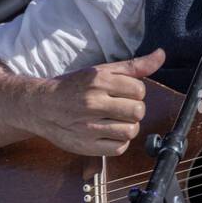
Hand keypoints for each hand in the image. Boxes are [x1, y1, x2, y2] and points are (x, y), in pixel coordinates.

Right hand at [30, 48, 166, 156]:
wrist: (40, 106)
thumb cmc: (73, 87)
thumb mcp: (100, 71)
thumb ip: (133, 66)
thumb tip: (161, 55)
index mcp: (99, 80)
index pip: (139, 89)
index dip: (135, 93)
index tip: (122, 94)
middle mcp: (93, 102)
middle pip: (138, 111)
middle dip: (133, 110)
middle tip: (120, 108)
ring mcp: (89, 126)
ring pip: (131, 131)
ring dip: (127, 127)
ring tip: (114, 121)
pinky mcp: (87, 145)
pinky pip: (119, 148)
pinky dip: (118, 142)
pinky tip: (107, 133)